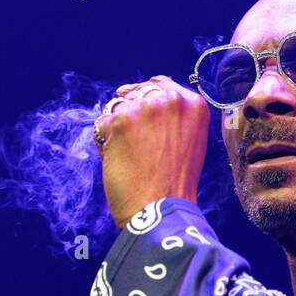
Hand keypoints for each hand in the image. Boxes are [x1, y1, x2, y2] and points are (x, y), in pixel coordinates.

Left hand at [96, 75, 208, 228]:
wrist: (162, 210)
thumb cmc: (175, 185)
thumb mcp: (189, 142)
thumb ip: (174, 118)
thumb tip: (146, 99)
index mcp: (193, 104)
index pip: (161, 85)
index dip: (146, 95)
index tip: (137, 105)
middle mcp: (170, 100)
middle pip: (137, 93)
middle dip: (131, 114)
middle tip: (133, 143)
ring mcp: (143, 109)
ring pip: (118, 108)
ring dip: (118, 130)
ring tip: (131, 159)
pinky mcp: (118, 122)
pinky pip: (102, 126)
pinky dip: (105, 144)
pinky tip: (119, 163)